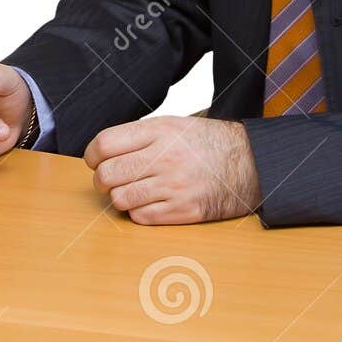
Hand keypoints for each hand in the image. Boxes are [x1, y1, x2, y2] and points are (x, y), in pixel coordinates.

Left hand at [85, 116, 260, 223]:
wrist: (249, 163)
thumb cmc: (206, 143)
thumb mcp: (173, 124)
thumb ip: (139, 135)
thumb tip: (101, 151)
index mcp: (160, 131)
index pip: (105, 144)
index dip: (92, 156)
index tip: (95, 160)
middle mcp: (166, 158)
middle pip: (107, 175)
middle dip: (101, 180)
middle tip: (109, 180)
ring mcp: (175, 186)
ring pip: (120, 199)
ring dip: (120, 198)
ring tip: (131, 191)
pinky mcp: (184, 211)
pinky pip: (141, 217)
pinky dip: (138, 212)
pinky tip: (149, 202)